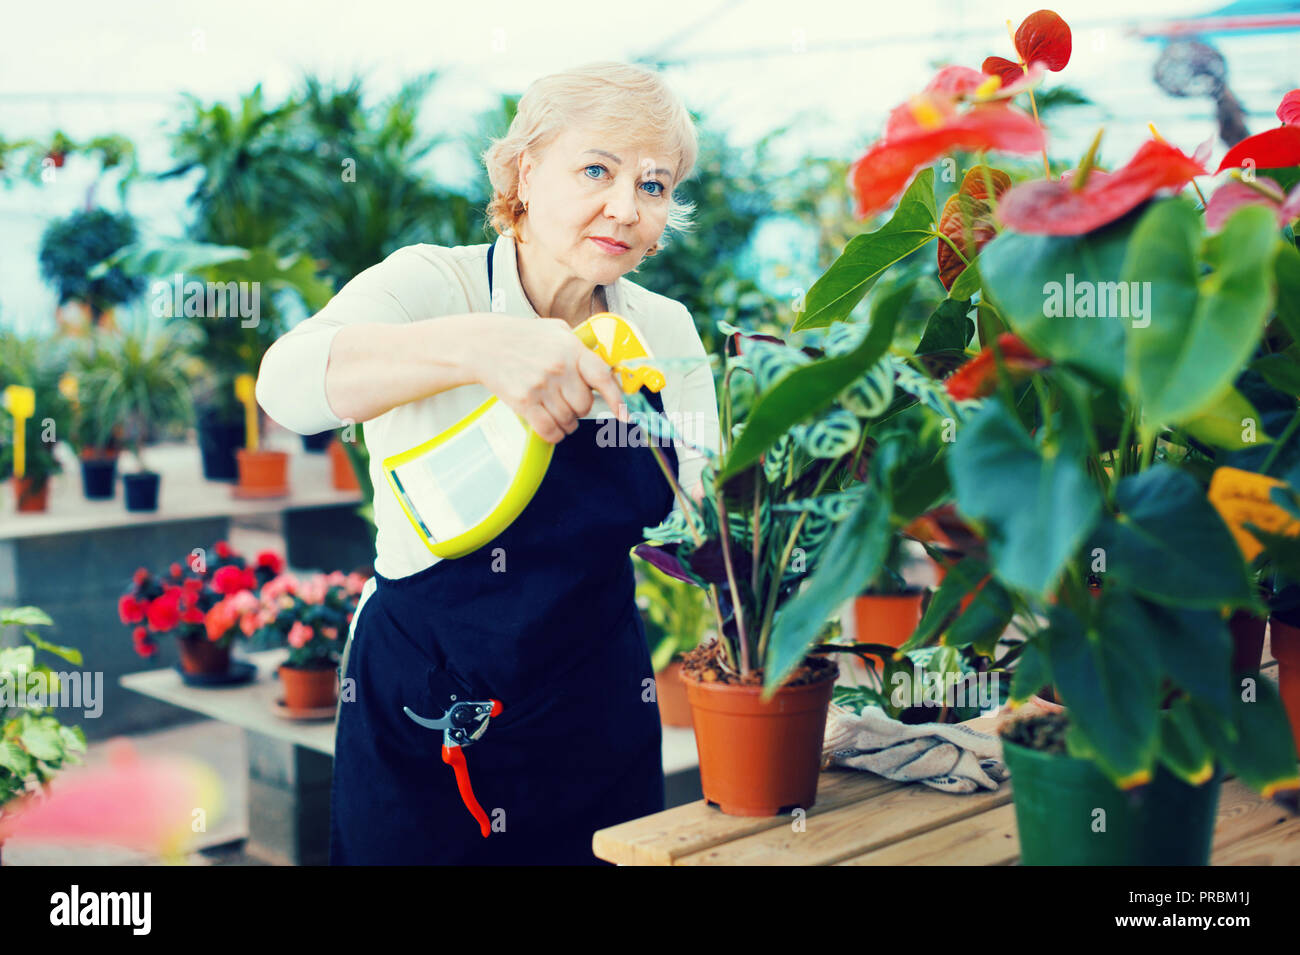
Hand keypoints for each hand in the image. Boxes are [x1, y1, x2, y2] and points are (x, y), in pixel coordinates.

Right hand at [465, 314, 628, 443]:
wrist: (483, 344)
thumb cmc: (521, 337)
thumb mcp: (555, 330)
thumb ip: (580, 345)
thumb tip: (603, 366)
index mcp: (570, 348)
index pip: (603, 377)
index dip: (617, 399)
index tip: (624, 414)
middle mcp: (559, 368)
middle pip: (584, 405)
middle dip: (579, 408)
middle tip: (566, 400)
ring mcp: (541, 386)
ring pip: (568, 420)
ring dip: (565, 422)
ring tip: (554, 410)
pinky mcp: (524, 402)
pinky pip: (549, 430)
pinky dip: (553, 434)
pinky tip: (550, 427)